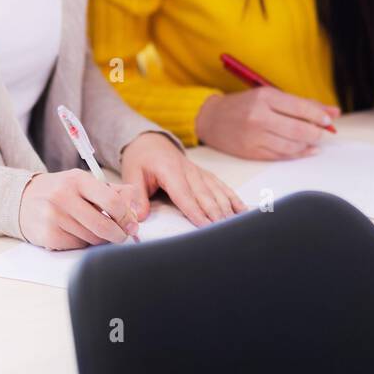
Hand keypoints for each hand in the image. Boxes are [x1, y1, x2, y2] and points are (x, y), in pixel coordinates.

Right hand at [17, 169, 144, 249]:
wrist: (23, 200)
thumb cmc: (60, 191)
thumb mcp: (83, 182)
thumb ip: (111, 191)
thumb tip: (134, 205)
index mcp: (78, 180)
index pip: (111, 201)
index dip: (126, 216)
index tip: (132, 224)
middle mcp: (64, 197)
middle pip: (103, 226)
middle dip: (118, 235)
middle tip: (122, 236)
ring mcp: (54, 217)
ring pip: (91, 239)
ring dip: (100, 240)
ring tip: (96, 231)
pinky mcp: (48, 236)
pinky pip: (77, 246)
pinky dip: (83, 244)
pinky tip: (77, 234)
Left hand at [119, 132, 246, 226]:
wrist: (151, 142)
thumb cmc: (141, 160)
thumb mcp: (131, 174)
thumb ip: (136, 195)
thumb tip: (139, 217)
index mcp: (170, 170)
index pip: (184, 194)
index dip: (195, 211)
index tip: (205, 226)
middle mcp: (189, 170)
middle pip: (205, 195)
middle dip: (215, 214)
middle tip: (223, 232)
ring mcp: (200, 172)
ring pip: (217, 192)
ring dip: (226, 208)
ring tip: (234, 226)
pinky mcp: (205, 175)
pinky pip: (222, 187)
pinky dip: (233, 199)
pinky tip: (242, 211)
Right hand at [195, 88, 340, 160]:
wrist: (211, 119)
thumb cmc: (245, 104)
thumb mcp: (269, 95)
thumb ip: (302, 104)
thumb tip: (333, 112)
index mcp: (265, 97)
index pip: (300, 108)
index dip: (319, 116)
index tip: (329, 120)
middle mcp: (259, 116)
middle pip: (298, 129)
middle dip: (318, 133)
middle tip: (326, 133)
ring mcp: (255, 136)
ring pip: (291, 145)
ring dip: (309, 145)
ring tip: (315, 141)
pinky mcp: (252, 152)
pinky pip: (281, 156)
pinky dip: (297, 154)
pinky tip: (306, 150)